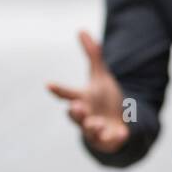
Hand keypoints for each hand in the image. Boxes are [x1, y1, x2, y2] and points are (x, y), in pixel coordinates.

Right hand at [46, 29, 130, 152]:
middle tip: (76, 107)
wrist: (115, 123)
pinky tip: (123, 134)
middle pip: (76, 116)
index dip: (58, 89)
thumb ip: (93, 55)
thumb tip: (81, 30)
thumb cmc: (103, 99)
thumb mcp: (100, 76)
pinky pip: (111, 141)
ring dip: (93, 127)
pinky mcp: (109, 140)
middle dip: (76, 112)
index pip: (67, 94)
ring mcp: (96, 130)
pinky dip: (116, 138)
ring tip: (98, 123)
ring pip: (90, 131)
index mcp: (82, 99)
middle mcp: (86, 116)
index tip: (48, 84)